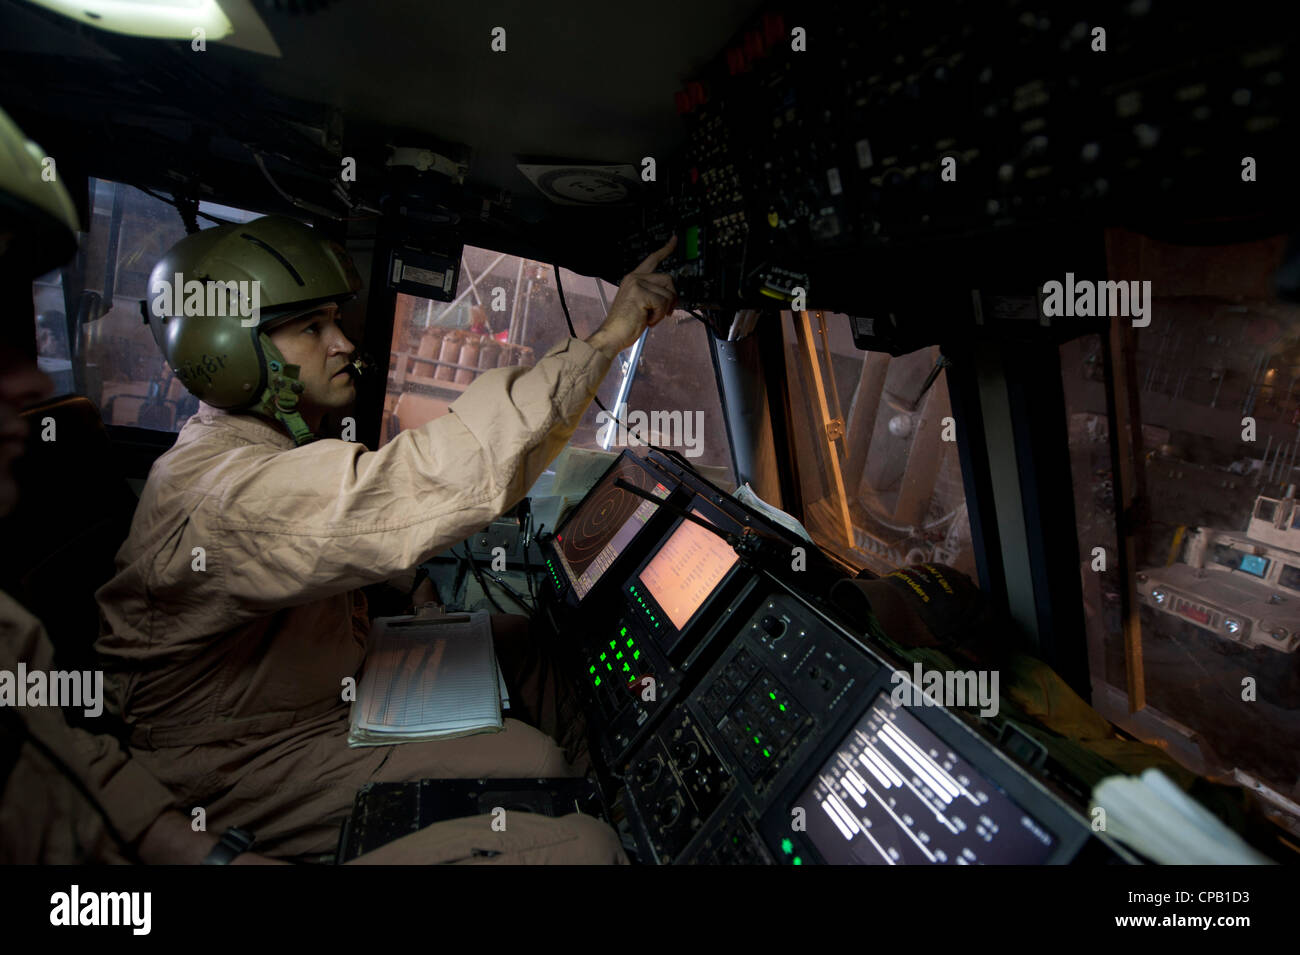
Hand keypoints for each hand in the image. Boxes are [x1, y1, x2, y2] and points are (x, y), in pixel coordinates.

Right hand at [587, 235, 678, 359]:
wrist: (611, 335)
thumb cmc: (625, 323)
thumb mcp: (640, 304)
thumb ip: (652, 294)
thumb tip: (672, 295)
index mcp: (633, 278)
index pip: (652, 259)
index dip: (665, 249)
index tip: (674, 239)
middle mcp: (634, 278)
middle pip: (668, 279)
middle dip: (671, 297)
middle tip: (664, 311)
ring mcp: (637, 284)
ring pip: (668, 293)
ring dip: (663, 310)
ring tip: (650, 317)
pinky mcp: (640, 294)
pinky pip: (663, 303)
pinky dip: (659, 316)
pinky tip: (647, 320)